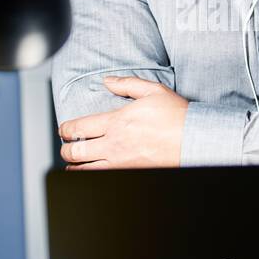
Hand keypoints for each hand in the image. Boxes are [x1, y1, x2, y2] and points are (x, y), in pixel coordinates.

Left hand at [58, 76, 189, 169]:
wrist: (194, 140)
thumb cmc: (176, 116)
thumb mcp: (153, 91)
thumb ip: (126, 84)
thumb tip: (107, 80)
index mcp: (117, 122)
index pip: (78, 127)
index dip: (65, 129)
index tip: (64, 130)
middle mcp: (115, 144)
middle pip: (76, 151)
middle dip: (66, 149)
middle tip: (66, 147)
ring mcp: (121, 162)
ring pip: (84, 169)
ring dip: (74, 167)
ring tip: (73, 164)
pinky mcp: (129, 173)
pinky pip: (101, 178)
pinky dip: (90, 176)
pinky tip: (89, 173)